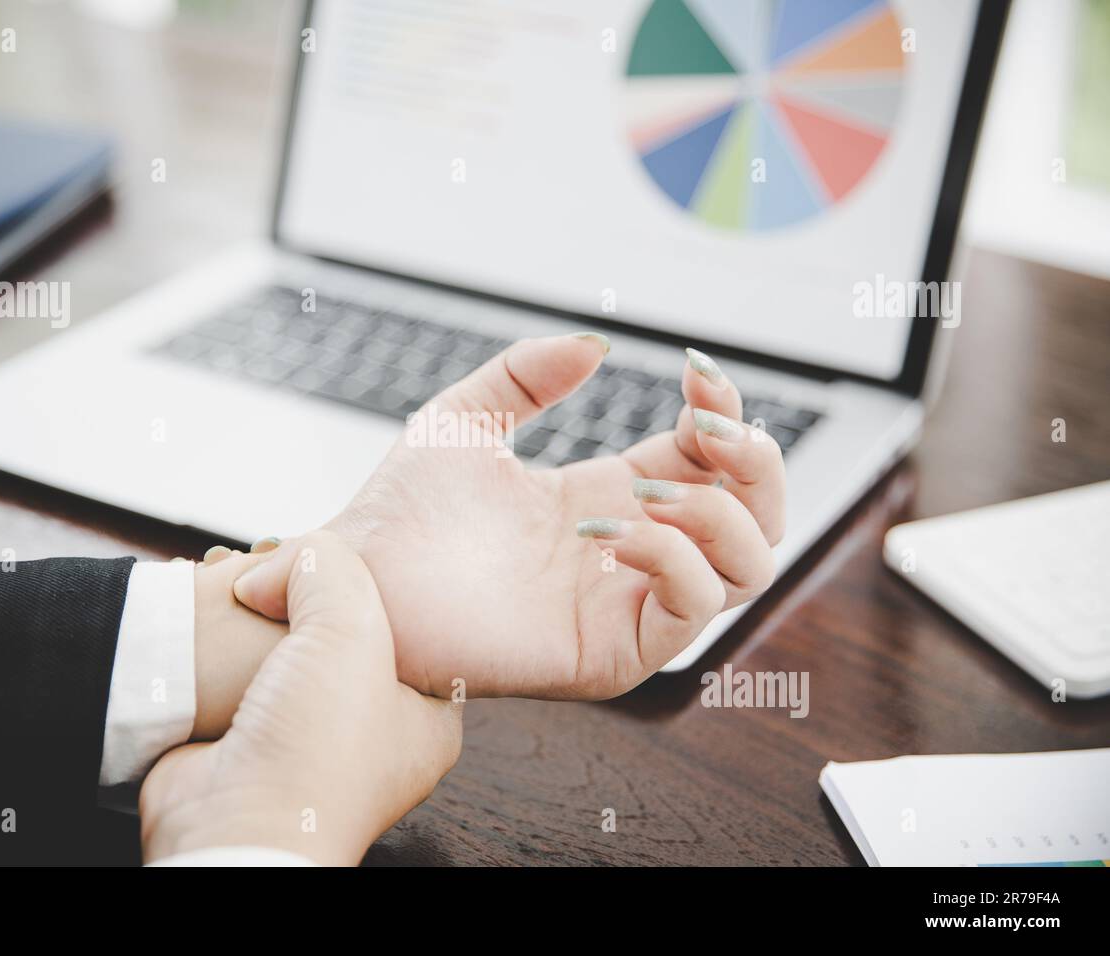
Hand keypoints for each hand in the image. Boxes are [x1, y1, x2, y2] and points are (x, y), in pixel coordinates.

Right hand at [141, 531, 461, 866]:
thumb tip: (268, 572)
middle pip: (342, 629)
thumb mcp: (349, 622)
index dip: (377, 579)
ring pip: (285, 644)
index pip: (413, 624)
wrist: (230, 826)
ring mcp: (307, 735)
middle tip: (276, 556)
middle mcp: (370, 730)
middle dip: (305, 591)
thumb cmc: (315, 746)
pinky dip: (223, 638)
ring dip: (257, 611)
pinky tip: (214, 607)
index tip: (346, 548)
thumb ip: (327, 564)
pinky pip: (239, 668)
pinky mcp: (248, 737)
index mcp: (425, 716)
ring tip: (240, 575)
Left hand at [236, 336, 784, 699]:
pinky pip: (688, 616)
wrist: (359, 579)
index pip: (714, 463)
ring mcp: (625, 605)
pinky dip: (676, 563)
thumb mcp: (465, 418)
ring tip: (650, 485)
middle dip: (757, 463)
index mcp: (612, 498)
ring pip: (746, 569)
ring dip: (719, 514)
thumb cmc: (402, 513)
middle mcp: (632, 554)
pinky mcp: (609, 653)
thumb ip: (527, 373)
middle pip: (756, 519)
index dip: (726, 416)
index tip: (696, 372)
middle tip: (706, 426)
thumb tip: (595, 343)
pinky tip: (618, 528)